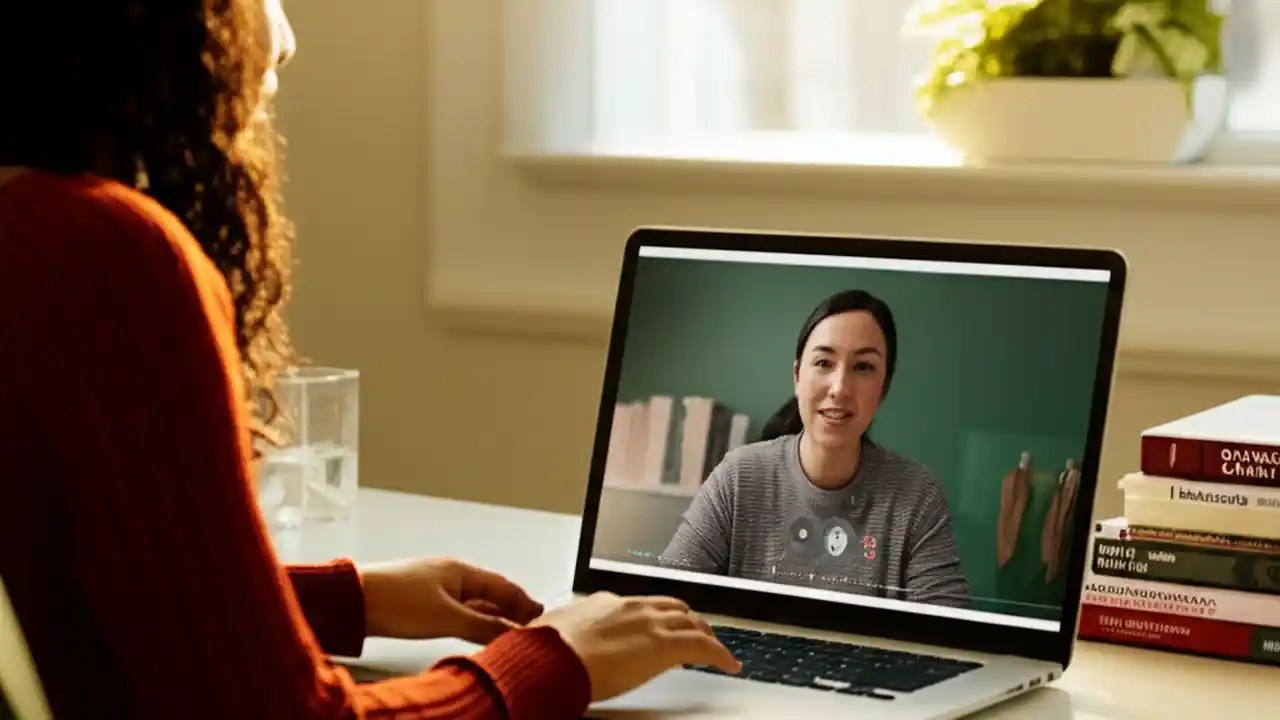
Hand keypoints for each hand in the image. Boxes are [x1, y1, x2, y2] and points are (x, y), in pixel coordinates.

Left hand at [359, 557, 542, 644]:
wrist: (354, 601)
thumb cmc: (397, 601)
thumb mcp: (445, 617)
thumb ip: (480, 626)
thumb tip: (510, 633)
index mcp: (460, 570)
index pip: (502, 586)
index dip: (523, 601)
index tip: (539, 616)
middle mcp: (450, 575)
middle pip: (489, 594)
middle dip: (510, 611)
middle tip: (528, 628)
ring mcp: (435, 588)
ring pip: (473, 604)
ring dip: (491, 619)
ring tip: (507, 635)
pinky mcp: (420, 603)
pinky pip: (456, 611)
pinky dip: (471, 622)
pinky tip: (474, 634)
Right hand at [530, 592, 740, 701]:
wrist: (554, 657)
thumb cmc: (546, 650)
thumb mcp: (549, 634)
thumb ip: (558, 632)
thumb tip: (545, 636)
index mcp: (604, 603)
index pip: (638, 606)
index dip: (652, 618)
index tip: (654, 629)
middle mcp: (631, 606)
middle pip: (670, 607)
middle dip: (685, 619)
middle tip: (694, 633)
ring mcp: (650, 623)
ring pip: (691, 621)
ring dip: (704, 634)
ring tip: (714, 647)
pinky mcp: (666, 644)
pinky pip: (704, 646)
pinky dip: (720, 654)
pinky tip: (729, 664)